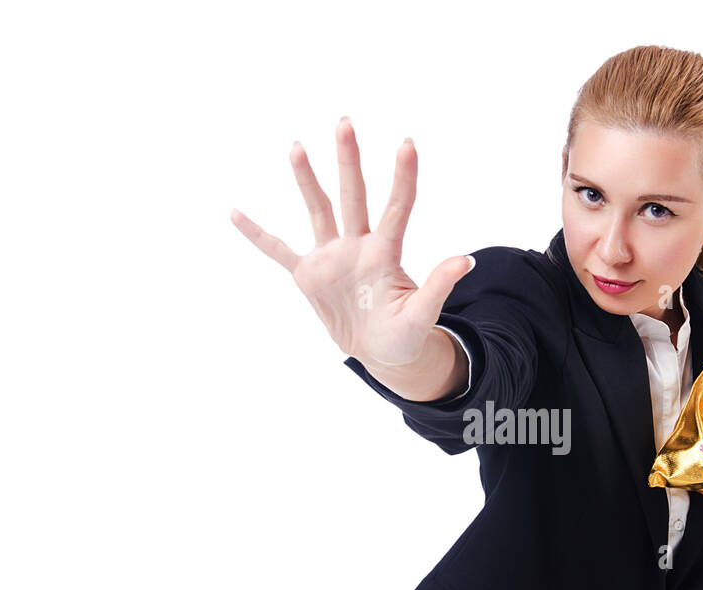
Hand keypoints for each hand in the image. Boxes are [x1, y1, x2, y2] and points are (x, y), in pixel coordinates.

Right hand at [229, 117, 473, 369]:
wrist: (383, 354)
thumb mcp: (422, 316)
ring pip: (318, 210)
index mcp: (385, 254)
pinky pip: (277, 251)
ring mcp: (331, 258)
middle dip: (349, 160)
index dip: (403, 177)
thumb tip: (467, 260)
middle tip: (345, 121)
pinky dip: (257, 235)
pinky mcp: (308, 276)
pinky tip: (235, 213)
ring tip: (297, 146)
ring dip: (307, 179)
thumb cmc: (405, 335)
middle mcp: (357, 247)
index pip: (397, 207)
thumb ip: (439, 286)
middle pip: (353, 195)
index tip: (407, 144)